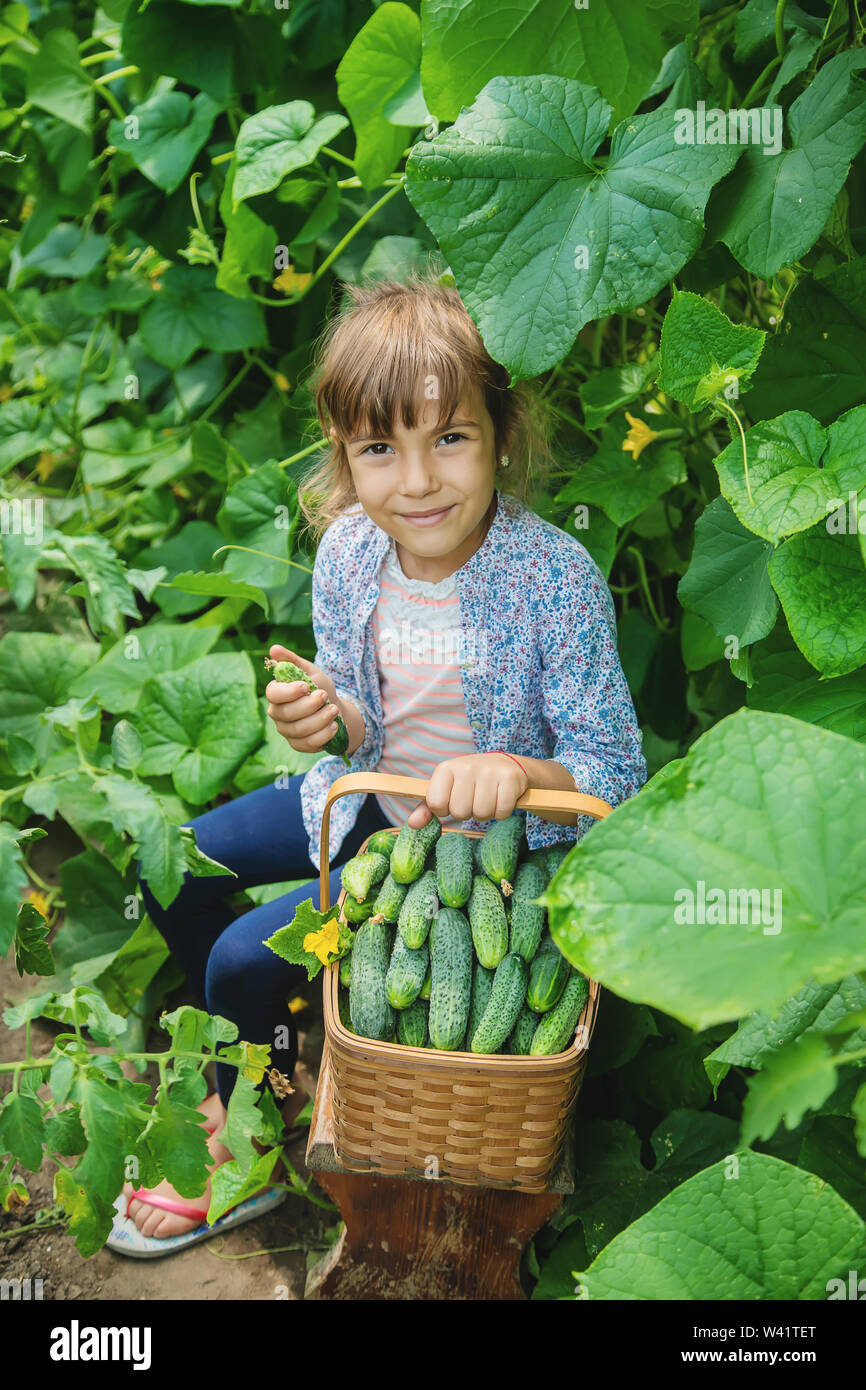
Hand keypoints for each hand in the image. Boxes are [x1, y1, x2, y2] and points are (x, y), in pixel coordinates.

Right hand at [265, 644, 342, 754]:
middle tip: (326, 696)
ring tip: (334, 710)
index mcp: (277, 694)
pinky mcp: (298, 745)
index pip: (272, 694)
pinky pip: (308, 744)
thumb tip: (274, 649)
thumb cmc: (319, 688)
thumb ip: (292, 661)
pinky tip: (334, 726)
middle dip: (309, 705)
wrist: (335, 709)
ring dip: (319, 719)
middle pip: (287, 713)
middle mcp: (278, 714)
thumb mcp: (309, 671)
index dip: (288, 692)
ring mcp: (286, 731)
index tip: (306, 686)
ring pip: (299, 730)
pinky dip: (323, 735)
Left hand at [407, 753, 528, 828]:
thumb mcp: (447, 790)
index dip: (445, 810)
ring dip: (486, 814)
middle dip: (467, 813)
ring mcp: (489, 771)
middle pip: (459, 812)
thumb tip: (412, 824)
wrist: (505, 765)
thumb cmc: (470, 782)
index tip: (453, 800)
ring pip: (481, 814)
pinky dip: (502, 812)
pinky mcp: (510, 778)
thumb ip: (428, 808)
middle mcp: (466, 766)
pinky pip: (502, 812)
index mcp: (446, 768)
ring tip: (488, 799)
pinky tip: (501, 799)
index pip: (436, 804)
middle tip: (473, 800)